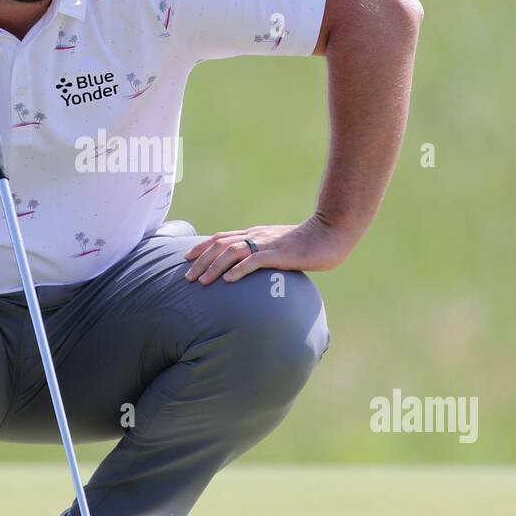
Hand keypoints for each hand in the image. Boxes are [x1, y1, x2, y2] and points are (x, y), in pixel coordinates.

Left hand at [182, 216, 353, 283]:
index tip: (186, 258)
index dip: (201, 247)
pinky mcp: (279, 253)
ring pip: (231, 252)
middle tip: (187, 277)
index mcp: (255, 234)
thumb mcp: (279, 248)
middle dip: (200, 261)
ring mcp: (266, 243)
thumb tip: (249, 269)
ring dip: (214, 266)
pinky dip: (238, 269)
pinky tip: (228, 280)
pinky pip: (254, 260)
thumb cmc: (307, 244)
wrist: (330, 233)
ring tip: (202, 282)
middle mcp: (256, 236)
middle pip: (220, 245)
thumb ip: (263, 255)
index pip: (221, 238)